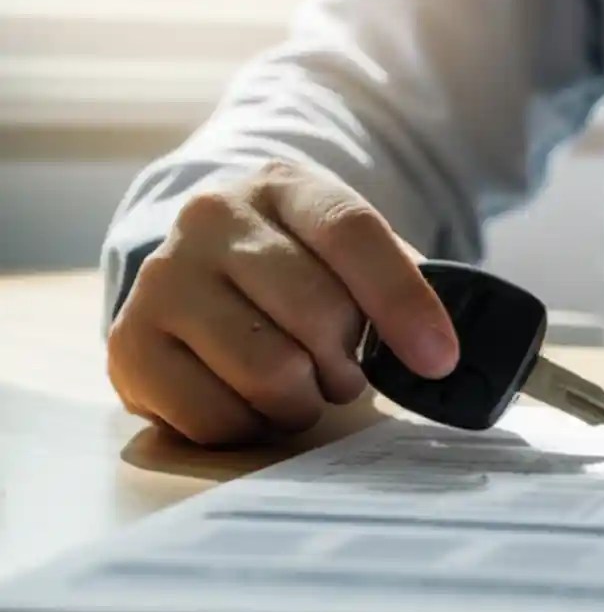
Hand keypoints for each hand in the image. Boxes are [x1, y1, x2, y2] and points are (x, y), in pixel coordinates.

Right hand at [107, 161, 458, 445]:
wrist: (205, 267)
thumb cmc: (300, 268)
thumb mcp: (353, 255)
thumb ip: (406, 287)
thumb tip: (464, 355)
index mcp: (284, 185)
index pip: (352, 234)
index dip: (403, 301)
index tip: (440, 359)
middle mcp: (211, 218)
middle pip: (315, 311)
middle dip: (347, 361)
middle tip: (343, 369)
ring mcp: (163, 278)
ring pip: (267, 370)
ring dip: (303, 398)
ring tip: (299, 382)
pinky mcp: (130, 343)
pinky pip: (214, 417)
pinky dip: (251, 426)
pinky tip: (250, 398)